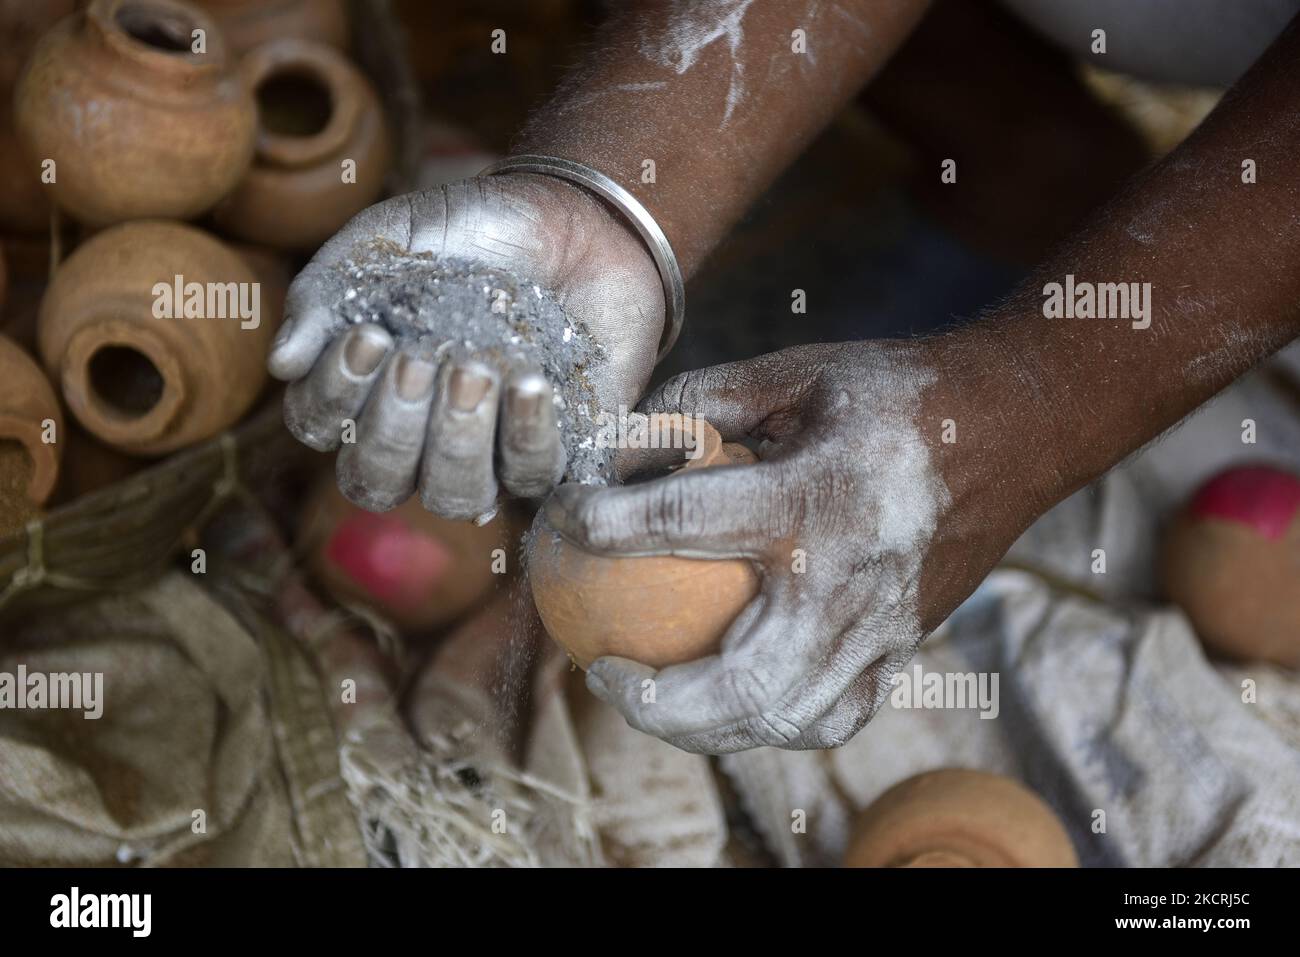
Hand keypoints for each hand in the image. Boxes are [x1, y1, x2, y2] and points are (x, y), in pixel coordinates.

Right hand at [267, 173, 663, 517]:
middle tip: (419, 359)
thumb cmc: (468, 231)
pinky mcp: (553, 450)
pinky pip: (534, 475)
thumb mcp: (388, 240)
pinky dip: (528, 433)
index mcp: (364, 388)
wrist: (569, 217)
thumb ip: (329, 293)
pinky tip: (531, 380)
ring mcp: (487, 452)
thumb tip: (282, 364)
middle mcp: (419, 435)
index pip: (322, 428)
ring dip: (456, 441)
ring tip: (475, 369)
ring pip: (455, 497)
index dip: (336, 396)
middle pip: (379, 482)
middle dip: (393, 427)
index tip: (370, 335)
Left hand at [542, 339, 1047, 752]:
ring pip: (780, 722)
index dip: (601, 522)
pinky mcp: (902, 652)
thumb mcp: (790, 371)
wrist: (1013, 430)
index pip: (681, 520)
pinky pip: (827, 719)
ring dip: (699, 727)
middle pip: (736, 684)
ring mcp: (883, 633)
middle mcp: (850, 583)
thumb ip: (696, 405)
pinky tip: (725, 703)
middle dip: (649, 696)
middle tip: (599, 665)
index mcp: (817, 497)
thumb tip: (614, 447)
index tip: (564, 517)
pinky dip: (765, 725)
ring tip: (648, 697)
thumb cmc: (893, 394)